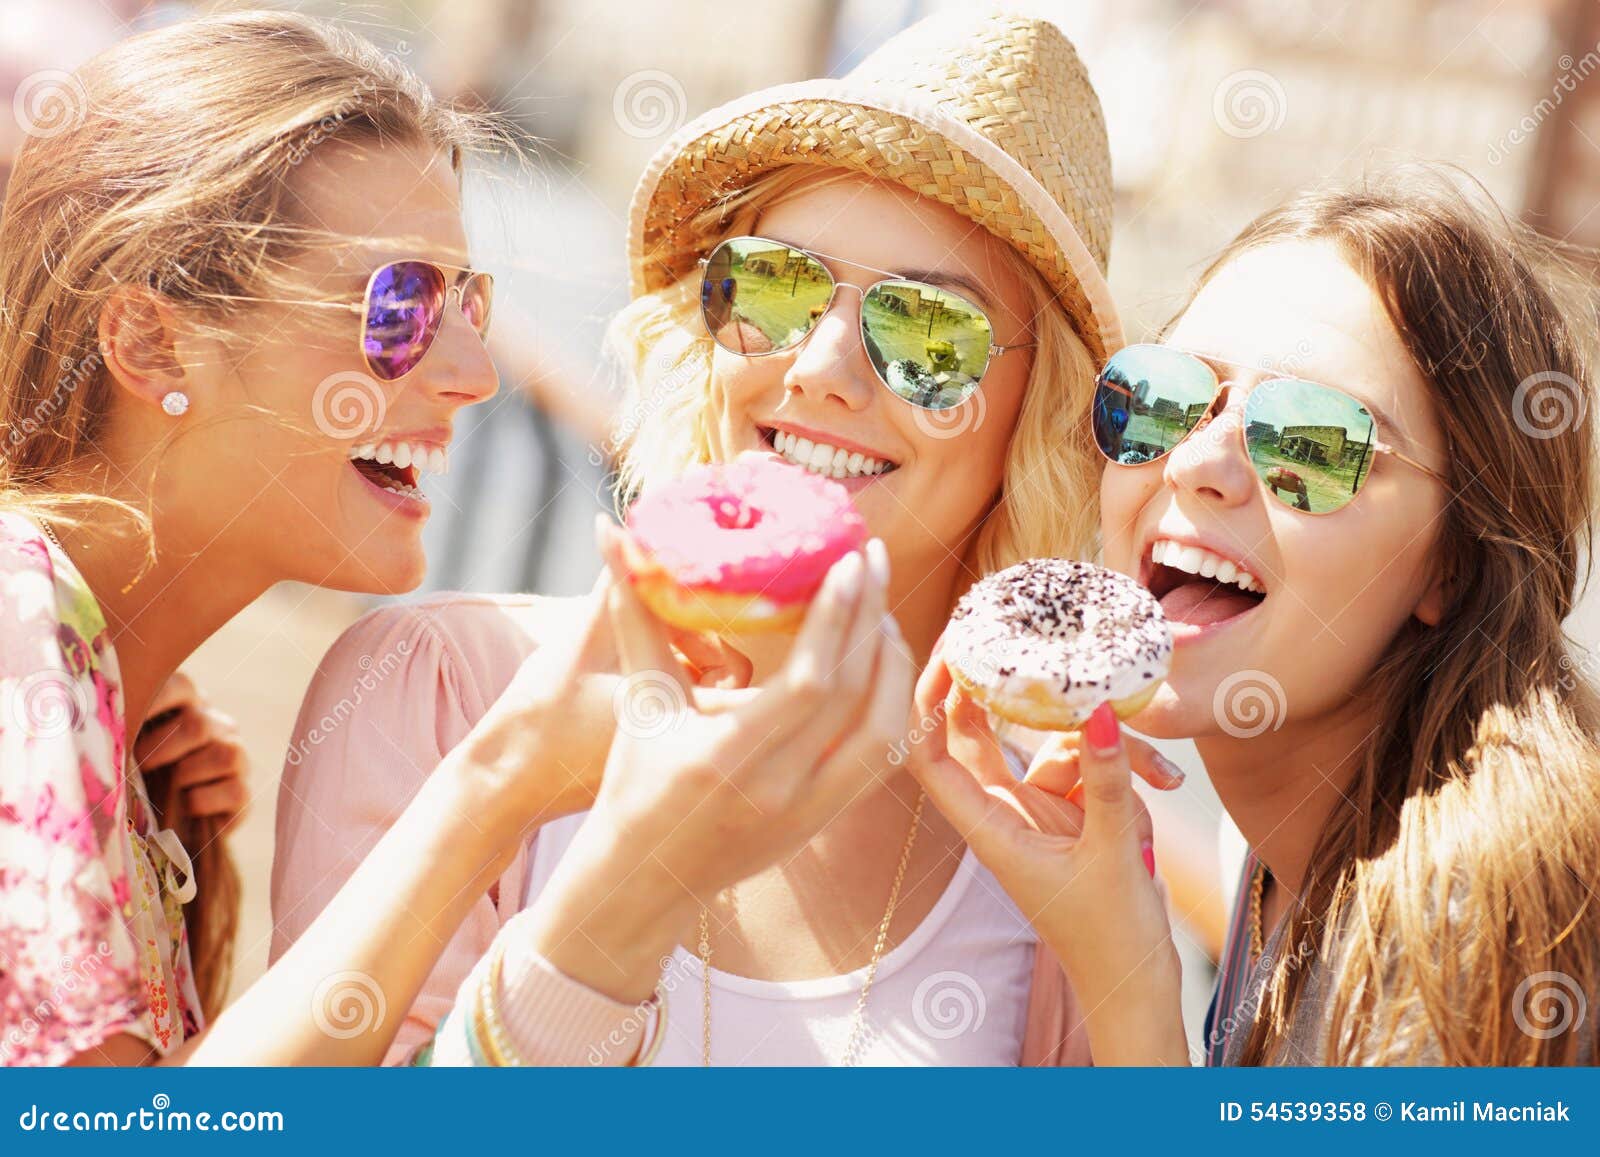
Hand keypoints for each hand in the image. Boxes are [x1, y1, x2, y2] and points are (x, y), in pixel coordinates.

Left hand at [133, 671, 249, 833]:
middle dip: (163, 747)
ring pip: (225, 754)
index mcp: (188, 709)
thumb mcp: (128, 755)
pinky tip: (186, 807)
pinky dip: (204, 800)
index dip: (156, 699)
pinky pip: (235, 790)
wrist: (161, 830)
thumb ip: (125, 734)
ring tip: (165, 789)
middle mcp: (218, 728)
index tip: (125, 717)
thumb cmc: (138, 785)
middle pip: (200, 725)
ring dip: (187, 774)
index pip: (183, 688)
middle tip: (137, 763)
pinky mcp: (242, 793)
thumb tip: (103, 724)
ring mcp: (236, 759)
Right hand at [519, 520, 912, 1000]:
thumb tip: (608, 527)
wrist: (640, 882)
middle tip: (874, 557)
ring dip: (892, 662)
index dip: (838, 618)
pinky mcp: (824, 820)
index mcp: (726, 759)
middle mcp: (777, 791)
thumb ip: (631, 610)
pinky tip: (880, 659)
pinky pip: (880, 757)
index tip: (851, 560)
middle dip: (872, 618)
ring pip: (883, 730)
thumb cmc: (630, 780)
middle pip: (854, 696)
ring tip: (878, 606)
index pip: (809, 683)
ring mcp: (808, 812)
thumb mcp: (637, 698)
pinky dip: (890, 702)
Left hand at [905, 646, 1189, 1064]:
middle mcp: (1005, 813)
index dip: (926, 702)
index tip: (945, 652)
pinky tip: (1166, 784)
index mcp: (989, 829)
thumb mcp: (1114, 854)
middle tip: (1010, 635)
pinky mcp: (1077, 813)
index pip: (931, 756)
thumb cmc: (1112, 940)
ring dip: (1107, 750)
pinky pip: (1093, 767)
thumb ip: (1108, 781)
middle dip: (996, 688)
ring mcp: (1040, 810)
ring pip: (1057, 747)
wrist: (1140, 987)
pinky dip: (1127, 769)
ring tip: (1162, 775)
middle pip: (980, 732)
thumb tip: (1101, 711)